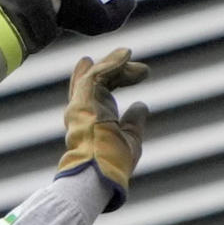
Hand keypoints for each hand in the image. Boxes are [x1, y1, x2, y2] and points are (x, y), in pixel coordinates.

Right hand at [57, 51, 150, 192]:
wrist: (101, 170)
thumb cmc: (113, 162)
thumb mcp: (131, 137)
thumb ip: (134, 120)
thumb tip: (142, 105)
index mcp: (92, 119)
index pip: (99, 92)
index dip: (112, 78)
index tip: (130, 71)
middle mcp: (84, 109)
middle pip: (96, 80)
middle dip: (114, 69)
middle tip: (135, 64)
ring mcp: (82, 103)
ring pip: (96, 74)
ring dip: (115, 63)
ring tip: (130, 54)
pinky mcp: (84, 99)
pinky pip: (98, 74)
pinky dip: (112, 63)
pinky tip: (126, 54)